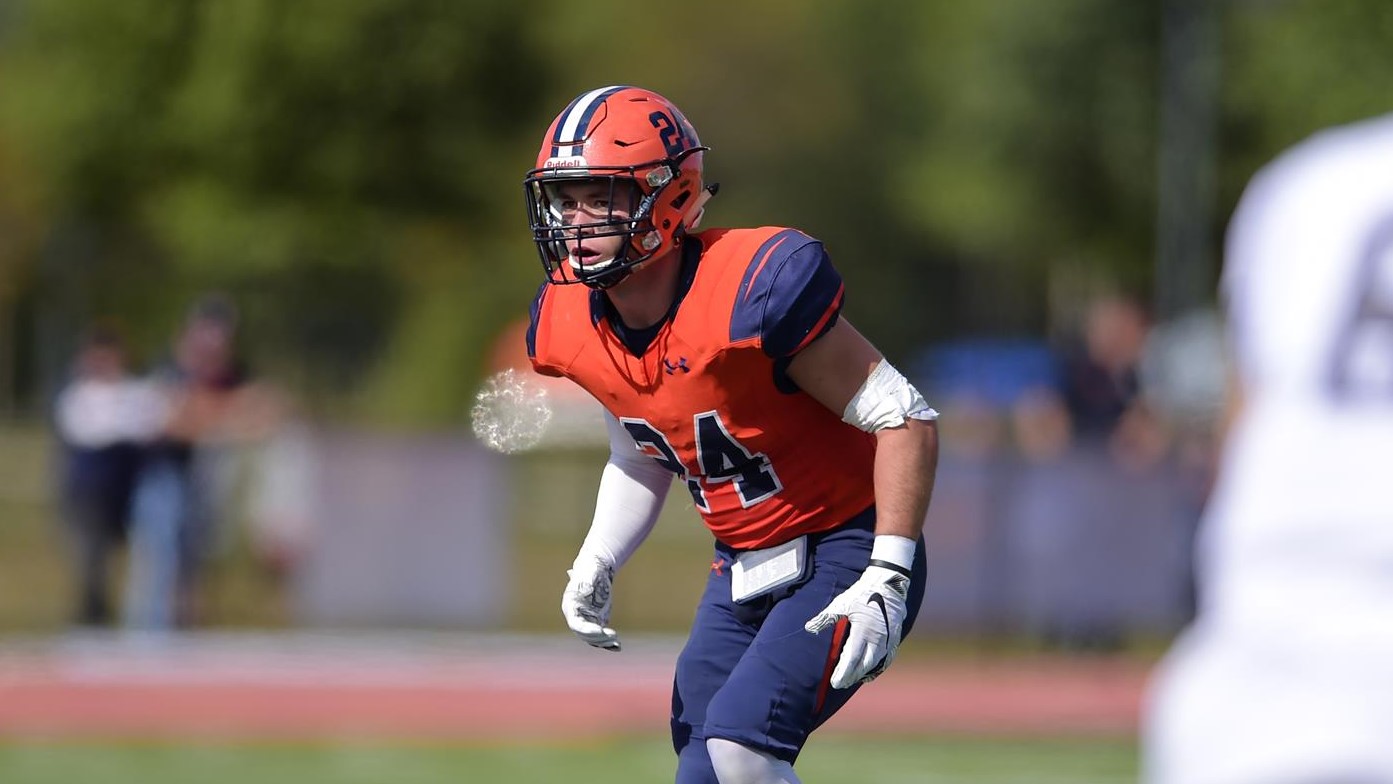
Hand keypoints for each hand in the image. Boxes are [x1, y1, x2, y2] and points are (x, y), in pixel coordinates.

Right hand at [560, 552, 620, 650]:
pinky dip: (607, 643)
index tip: (600, 629)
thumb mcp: (588, 573)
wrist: (596, 570)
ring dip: (604, 642)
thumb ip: (584, 579)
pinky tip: (617, 647)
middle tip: (613, 635)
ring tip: (616, 641)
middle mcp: (576, 616)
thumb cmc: (590, 570)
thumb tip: (574, 574)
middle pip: (584, 634)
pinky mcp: (596, 622)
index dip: (586, 629)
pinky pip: (600, 637)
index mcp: (570, 606)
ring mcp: (586, 620)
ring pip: (592, 638)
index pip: (576, 624)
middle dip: (598, 637)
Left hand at [804, 563, 909, 687]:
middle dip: (851, 676)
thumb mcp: (842, 603)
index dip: (843, 672)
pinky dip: (877, 669)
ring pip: (876, 664)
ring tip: (851, 679)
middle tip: (839, 683)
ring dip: (863, 674)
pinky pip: (887, 659)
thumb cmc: (862, 594)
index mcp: (863, 631)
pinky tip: (869, 673)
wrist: (888, 584)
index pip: (852, 658)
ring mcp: (888, 640)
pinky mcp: (894, 638)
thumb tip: (809, 628)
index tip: (834, 682)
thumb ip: (826, 618)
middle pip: (864, 665)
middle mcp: (877, 638)